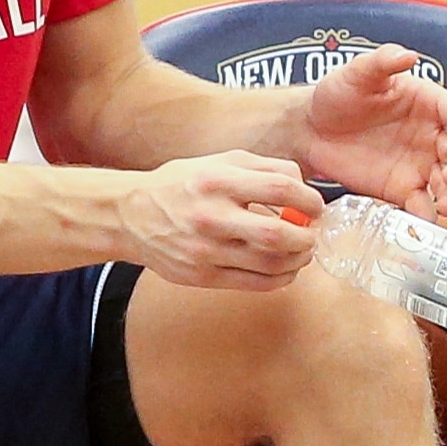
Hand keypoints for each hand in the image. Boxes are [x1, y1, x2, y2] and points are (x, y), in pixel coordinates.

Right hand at [119, 151, 323, 289]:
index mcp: (218, 181)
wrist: (130, 215)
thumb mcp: (219, 162)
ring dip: (298, 260)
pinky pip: (254, 283)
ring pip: (269, 264)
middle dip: (307, 237)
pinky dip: (280, 279)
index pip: (281, 189)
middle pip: (277, 235)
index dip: (309, 200)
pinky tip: (286, 269)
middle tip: (313, 234)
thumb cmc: (183, 185)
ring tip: (302, 252)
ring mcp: (205, 250)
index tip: (316, 207)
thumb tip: (305, 185)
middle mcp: (210, 216)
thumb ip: (264, 167)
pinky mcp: (201, 276)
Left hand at [290, 44, 446, 212]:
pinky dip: (427, 213)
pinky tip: (425, 219)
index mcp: (429, 104)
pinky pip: (421, 203)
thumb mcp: (357, 72)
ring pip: (446, 183)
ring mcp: (419, 165)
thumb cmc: (337, 94)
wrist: (310, 129)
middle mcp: (431, 136)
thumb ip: (383, 62)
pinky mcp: (402, 189)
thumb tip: (409, 55)